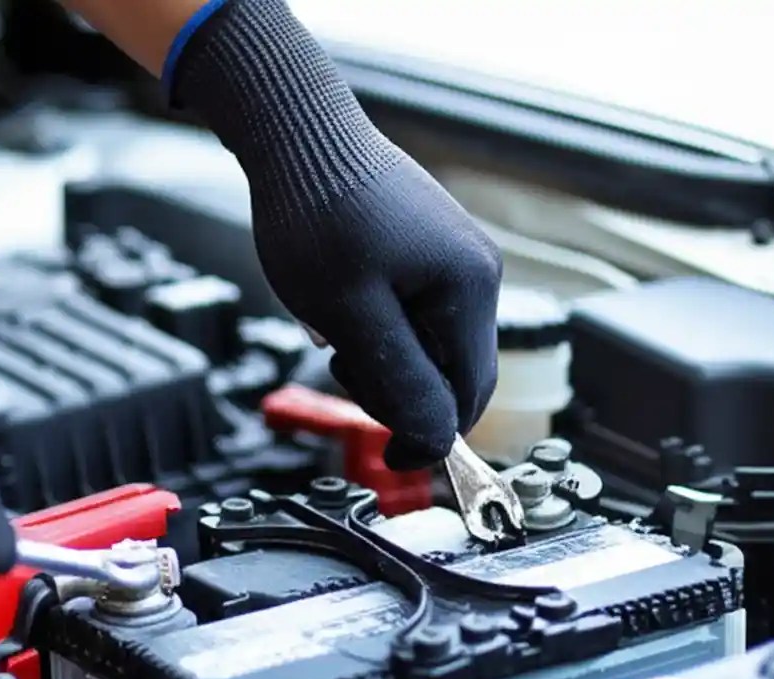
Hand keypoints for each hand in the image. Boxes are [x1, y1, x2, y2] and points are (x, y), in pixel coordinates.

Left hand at [253, 146, 501, 468]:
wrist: (297, 130)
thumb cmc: (317, 212)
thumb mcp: (350, 313)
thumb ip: (397, 379)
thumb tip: (433, 439)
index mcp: (471, 289)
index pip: (469, 395)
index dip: (428, 433)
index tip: (386, 453)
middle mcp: (476, 271)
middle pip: (451, 370)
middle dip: (399, 385)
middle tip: (341, 360)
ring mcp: (453, 255)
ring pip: (427, 341)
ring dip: (381, 351)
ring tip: (333, 320)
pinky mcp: (426, 245)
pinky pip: (412, 308)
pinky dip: (376, 321)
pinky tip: (339, 298)